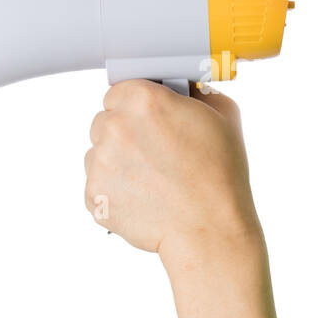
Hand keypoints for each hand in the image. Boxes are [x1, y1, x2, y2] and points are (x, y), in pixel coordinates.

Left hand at [84, 80, 259, 259]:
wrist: (210, 230)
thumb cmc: (221, 175)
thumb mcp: (224, 115)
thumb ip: (196, 92)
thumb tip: (183, 87)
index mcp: (143, 99)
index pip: (118, 91)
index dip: (135, 107)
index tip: (148, 122)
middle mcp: (115, 126)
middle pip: (104, 121)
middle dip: (125, 134)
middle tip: (154, 153)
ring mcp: (100, 162)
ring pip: (98, 154)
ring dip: (117, 162)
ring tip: (152, 179)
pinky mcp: (93, 195)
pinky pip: (97, 185)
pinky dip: (115, 192)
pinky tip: (144, 197)